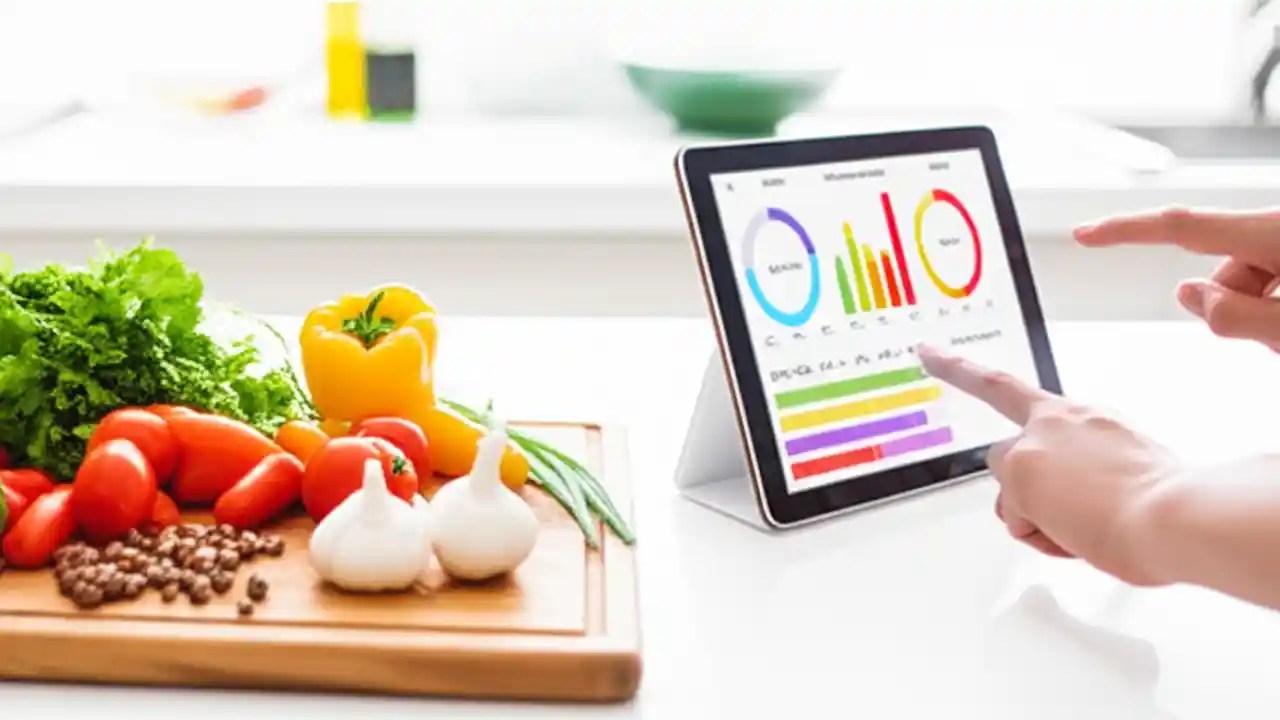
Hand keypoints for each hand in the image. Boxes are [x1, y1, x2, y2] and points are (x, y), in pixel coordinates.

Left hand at [918, 344, 1180, 585]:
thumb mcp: (1127, 470)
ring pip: (1011, 496)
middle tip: (1071, 512)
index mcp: (1081, 417)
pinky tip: (1081, 532)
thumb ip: (1090, 472)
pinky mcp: (1020, 475)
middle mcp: (1051, 423)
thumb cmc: (1168, 500)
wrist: (1178, 512)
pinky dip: (1047, 539)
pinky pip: (1019, 525)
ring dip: (1041, 519)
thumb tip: (1083, 501)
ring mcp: (1031, 446)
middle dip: (1026, 493)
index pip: (1007, 388)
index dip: (961, 370)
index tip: (928, 353)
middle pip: (1005, 460)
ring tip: (1091, 524)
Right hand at [1075, 208, 1279, 351]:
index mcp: (1269, 230)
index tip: (1084, 234)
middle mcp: (1274, 225)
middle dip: (1235, 308)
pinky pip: (1268, 282)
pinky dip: (1274, 307)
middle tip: (1274, 335)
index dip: (1125, 230)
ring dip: (1260, 314)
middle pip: (1220, 272)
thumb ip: (1234, 315)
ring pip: (1245, 283)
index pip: (1179, 227)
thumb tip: (1187, 294)